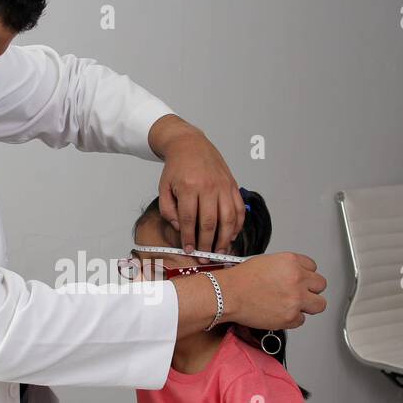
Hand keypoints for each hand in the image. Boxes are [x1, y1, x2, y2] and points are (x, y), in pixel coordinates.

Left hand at [151, 119, 243, 253]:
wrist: (190, 144)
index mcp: (188, 187)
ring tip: (219, 252)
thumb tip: (182, 229)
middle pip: (210, 222)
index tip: (188, 251)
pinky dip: (238, 225)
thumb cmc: (176, 168)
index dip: (189, 238)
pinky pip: (239, 208)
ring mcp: (223, 186)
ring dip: (224, 238)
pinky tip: (232, 236)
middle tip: (205, 257)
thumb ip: (168, 211)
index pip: (189, 220)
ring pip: (228, 218)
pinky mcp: (232, 185)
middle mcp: (208, 187)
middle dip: (207, 244)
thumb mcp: (164, 188)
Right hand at [223, 252, 326, 329]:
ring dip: (308, 306)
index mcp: (291, 262)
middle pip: (321, 285)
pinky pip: (301, 320)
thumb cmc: (240, 280)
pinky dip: (292, 319)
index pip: (313, 266)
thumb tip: (292, 276)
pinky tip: (280, 313)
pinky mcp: (290, 317)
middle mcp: (297, 279)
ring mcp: (295, 299)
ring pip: (319, 304)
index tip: (300, 279)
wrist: (228, 295)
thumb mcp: (266, 262)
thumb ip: (285, 268)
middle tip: (300, 293)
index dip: (305, 274)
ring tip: (294, 305)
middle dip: (311, 290)